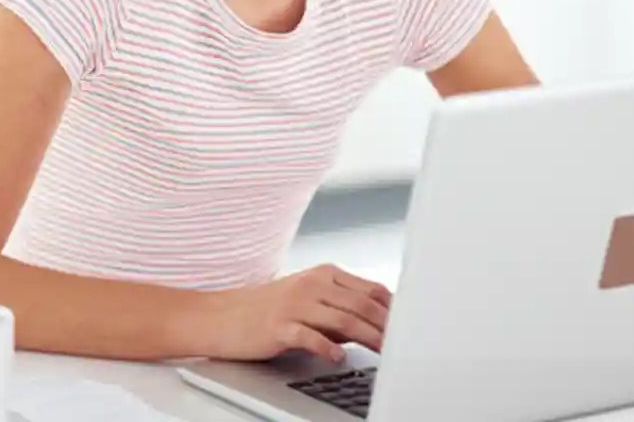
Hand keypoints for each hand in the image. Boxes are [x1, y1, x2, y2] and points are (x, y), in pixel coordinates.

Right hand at [199, 264, 392, 362]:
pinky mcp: (278, 326)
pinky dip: (328, 348)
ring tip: (384, 354)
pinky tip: (339, 358)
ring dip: (368, 338)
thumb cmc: (269, 310)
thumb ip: (342, 307)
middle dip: (388, 327)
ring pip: (343, 320)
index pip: (371, 290)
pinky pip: (309, 336)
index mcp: (324, 275)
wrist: (222, 316)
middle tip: (404, 346)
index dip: (394, 309)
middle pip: (362, 305)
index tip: (412, 327)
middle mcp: (312, 285)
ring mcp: (295, 304)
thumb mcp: (309, 299)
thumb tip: (380, 323)